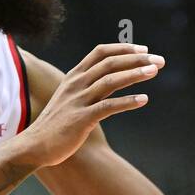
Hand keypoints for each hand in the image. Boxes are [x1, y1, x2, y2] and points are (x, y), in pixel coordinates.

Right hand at [23, 44, 163, 166]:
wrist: (35, 146)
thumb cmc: (57, 124)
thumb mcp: (71, 98)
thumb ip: (91, 88)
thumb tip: (115, 80)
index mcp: (74, 76)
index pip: (100, 52)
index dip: (123, 48)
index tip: (144, 49)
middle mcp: (76, 84)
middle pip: (110, 63)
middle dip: (136, 58)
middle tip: (159, 60)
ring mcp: (78, 101)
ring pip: (110, 80)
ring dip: (135, 74)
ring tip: (154, 71)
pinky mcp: (81, 119)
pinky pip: (108, 106)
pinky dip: (127, 101)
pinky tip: (143, 99)